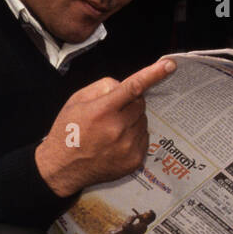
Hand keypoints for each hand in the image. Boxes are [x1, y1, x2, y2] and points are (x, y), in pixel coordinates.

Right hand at [36, 58, 175, 197]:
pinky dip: (134, 136)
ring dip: (132, 120)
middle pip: (140, 104)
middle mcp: (117, 128)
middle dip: (130, 103)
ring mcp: (127, 146)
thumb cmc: (67, 132)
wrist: (62, 168)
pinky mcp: (134, 160)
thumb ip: (102, 87)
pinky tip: (116, 143)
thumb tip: (124, 85)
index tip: (170, 65)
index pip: (133, 87)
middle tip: (112, 113)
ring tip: (111, 131)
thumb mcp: (76, 101)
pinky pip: (144, 138)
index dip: (154, 74)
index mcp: (102, 111)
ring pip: (143, 121)